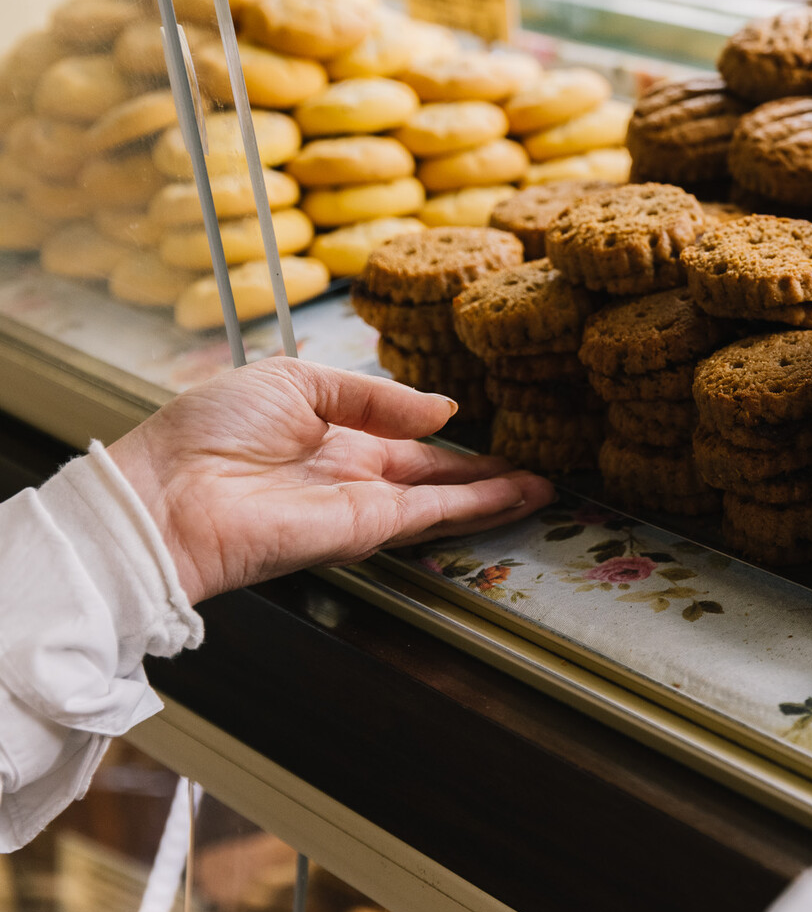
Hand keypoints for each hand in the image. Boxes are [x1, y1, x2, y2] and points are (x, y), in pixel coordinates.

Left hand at [109, 357, 553, 601]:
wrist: (168, 496)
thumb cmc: (209, 430)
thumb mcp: (296, 381)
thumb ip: (374, 394)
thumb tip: (441, 410)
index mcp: (329, 433)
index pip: (402, 439)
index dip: (447, 438)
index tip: (488, 431)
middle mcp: (351, 473)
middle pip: (433, 476)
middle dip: (484, 474)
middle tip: (535, 469)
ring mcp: (362, 505)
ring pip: (445, 500)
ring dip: (496, 495)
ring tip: (544, 488)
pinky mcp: (366, 530)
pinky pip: (433, 516)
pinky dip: (479, 507)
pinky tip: (516, 498)